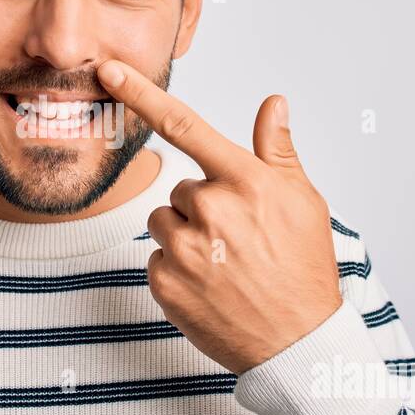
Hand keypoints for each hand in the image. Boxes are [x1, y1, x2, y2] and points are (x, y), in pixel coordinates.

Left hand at [97, 59, 342, 374]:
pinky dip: (178, 269)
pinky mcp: (165, 283)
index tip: (109, 71)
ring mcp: (186, 248)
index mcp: (245, 181)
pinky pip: (157, 258)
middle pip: (179, 188)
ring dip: (185, 236)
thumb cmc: (304, 268)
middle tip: (237, 238)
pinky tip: (211, 285)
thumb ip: (278, 152)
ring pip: (163, 222)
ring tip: (224, 262)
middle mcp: (211, 209)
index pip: (184, 124)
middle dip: (201, 206)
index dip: (140, 93)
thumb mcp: (304, 202)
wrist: (297, 343)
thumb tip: (274, 103)